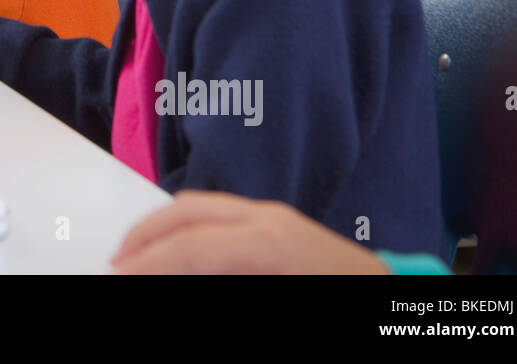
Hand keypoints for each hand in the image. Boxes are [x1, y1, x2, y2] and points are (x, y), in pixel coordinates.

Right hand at [108, 190, 392, 274]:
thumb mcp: (268, 297)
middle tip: (117, 262)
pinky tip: (183, 255)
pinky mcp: (285, 227)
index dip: (146, 261)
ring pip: (204, 207)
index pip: (188, 245)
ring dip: (166, 229)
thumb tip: (172, 273)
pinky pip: (224, 216)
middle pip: (188, 210)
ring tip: (142, 259)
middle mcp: (270, 218)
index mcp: (268, 240)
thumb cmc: (342, 299)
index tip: (116, 274)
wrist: (400, 310)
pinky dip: (192, 230)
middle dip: (146, 234)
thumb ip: (214, 278)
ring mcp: (279, 217)